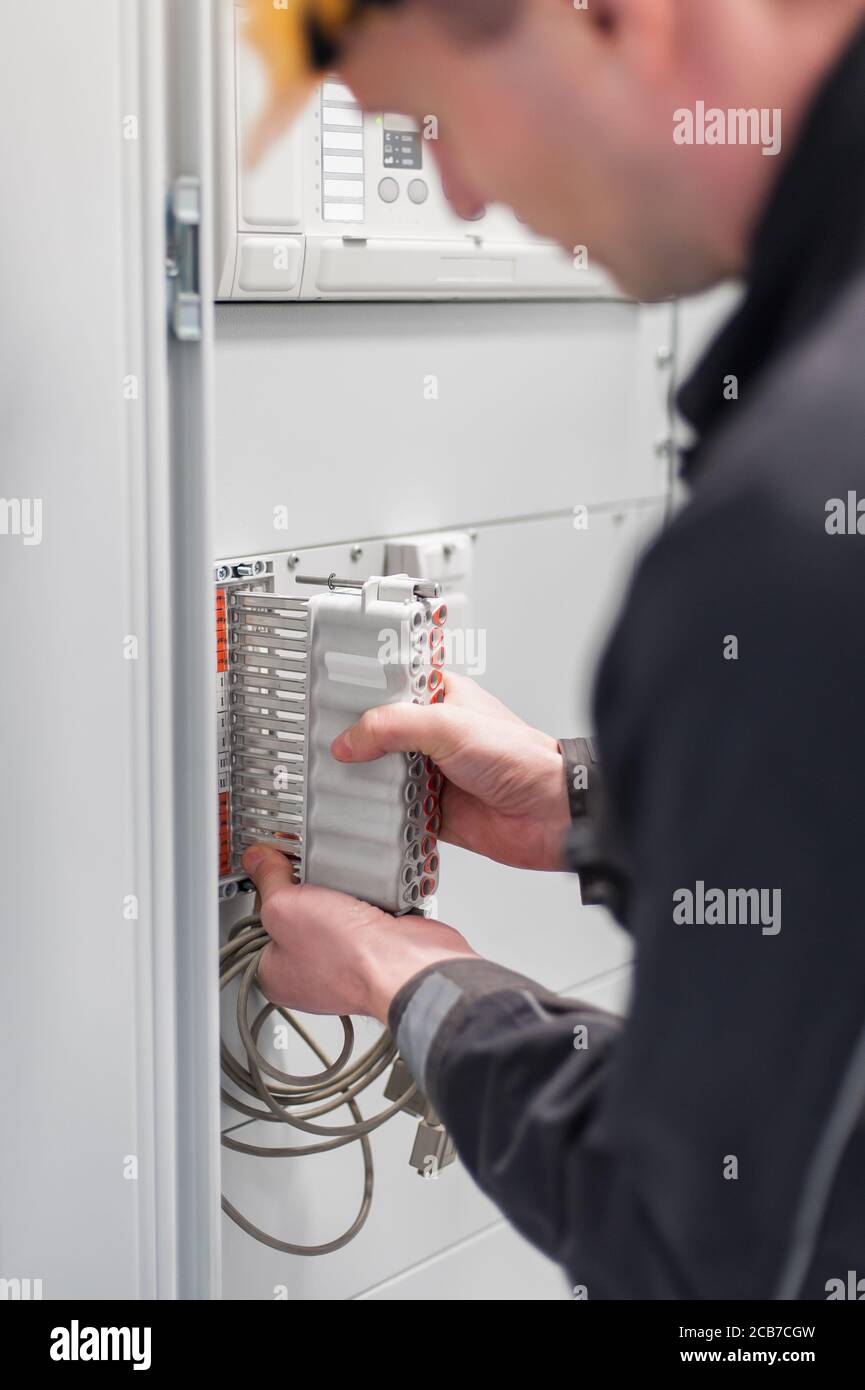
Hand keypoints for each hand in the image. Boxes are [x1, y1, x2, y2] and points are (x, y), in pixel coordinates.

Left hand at [242, 846, 476, 1022]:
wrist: (408, 964)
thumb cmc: (349, 957)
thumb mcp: (287, 906)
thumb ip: (268, 880)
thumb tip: (256, 860)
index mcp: (275, 973)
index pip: (256, 923)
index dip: (262, 891)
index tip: (268, 866)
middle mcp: (308, 974)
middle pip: (295, 916)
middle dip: (303, 891)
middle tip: (307, 875)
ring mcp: (344, 962)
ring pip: (330, 912)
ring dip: (335, 892)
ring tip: (337, 883)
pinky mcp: (374, 947)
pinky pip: (361, 913)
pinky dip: (363, 898)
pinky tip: (362, 891)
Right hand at [331, 673, 569, 871]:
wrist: (550, 814)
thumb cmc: (521, 758)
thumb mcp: (448, 726)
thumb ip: (394, 726)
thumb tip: (350, 740)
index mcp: (440, 699)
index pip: (388, 688)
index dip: (358, 694)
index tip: (325, 700)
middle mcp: (434, 735)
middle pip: (378, 737)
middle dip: (354, 745)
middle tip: (320, 746)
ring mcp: (432, 774)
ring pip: (382, 776)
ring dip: (364, 783)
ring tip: (333, 782)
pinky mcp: (433, 811)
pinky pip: (394, 814)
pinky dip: (378, 817)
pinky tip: (361, 814)